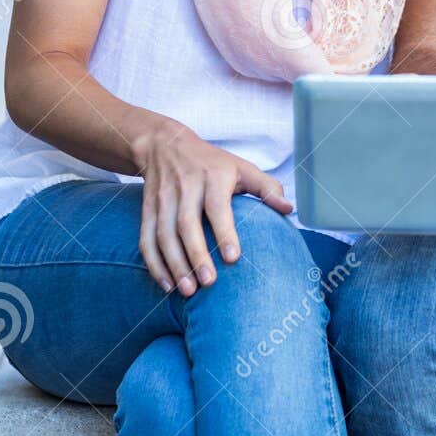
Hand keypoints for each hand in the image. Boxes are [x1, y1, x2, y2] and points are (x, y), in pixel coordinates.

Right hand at [132, 120, 292, 296]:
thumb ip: (266, 187)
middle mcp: (185, 187)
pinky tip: (167, 285)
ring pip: (164, 235)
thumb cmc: (211, 163)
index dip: (225, 231)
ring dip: (174, 265)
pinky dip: (154, 264)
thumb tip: (289, 209)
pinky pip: (146, 239)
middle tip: (209, 283)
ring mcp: (163, 199)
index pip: (217, 205)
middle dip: (196, 255)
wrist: (165, 144)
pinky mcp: (147, 210)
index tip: (233, 258)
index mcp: (212, 176)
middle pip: (187, 225)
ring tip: (188, 290)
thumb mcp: (241, 167)